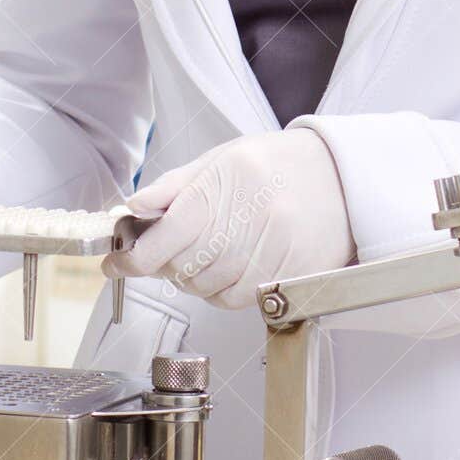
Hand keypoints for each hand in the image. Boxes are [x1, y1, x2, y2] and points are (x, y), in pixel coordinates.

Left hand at [103, 130, 354, 307]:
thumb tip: (133, 208)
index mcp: (225, 186)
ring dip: (197, 280)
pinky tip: (233, 269)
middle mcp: (249, 221)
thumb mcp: (222, 160)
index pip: (164, 238)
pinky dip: (225, 292)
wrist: (342, 177)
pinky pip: (240, 300)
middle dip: (167, 265)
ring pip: (209, 290)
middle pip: (183, 269)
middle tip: (171, 251)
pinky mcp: (292, 276)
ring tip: (211, 255)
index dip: (132, 257)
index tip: (118, 263)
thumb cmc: (279, 165)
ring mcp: (273, 252)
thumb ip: (175, 187)